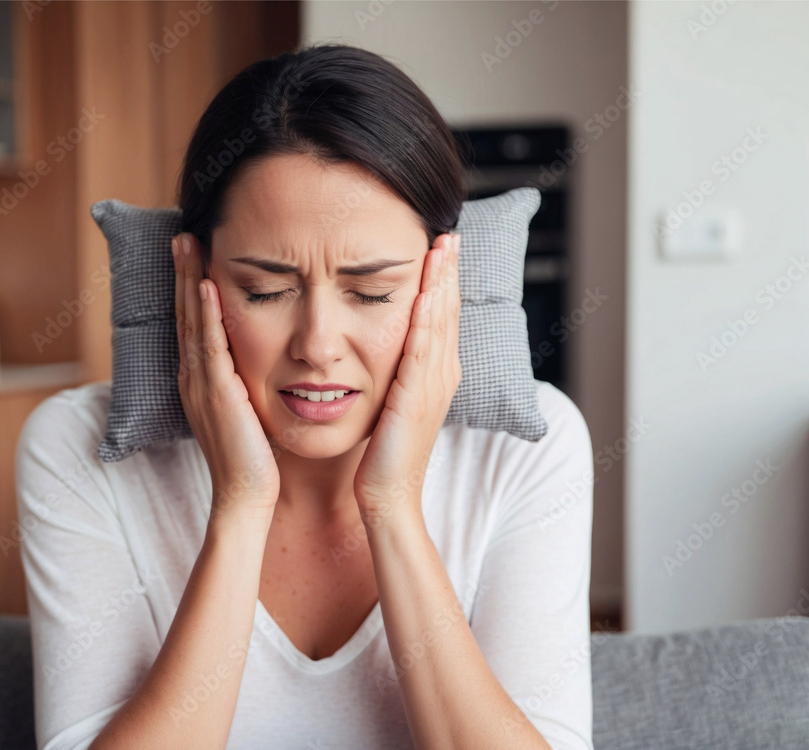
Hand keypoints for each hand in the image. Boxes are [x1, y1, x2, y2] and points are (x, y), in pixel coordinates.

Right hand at [173, 232, 280, 522]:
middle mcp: (194, 377)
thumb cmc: (253, 457)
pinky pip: (209, 346)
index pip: (194, 324)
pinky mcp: (217, 394)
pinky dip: (206, 314)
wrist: (247, 494)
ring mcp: (201, 384)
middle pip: (186, 314)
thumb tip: (256, 361)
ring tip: (188, 243)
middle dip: (184, 273)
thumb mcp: (245, 410)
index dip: (191, 288)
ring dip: (189, 281)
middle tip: (183, 235)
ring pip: (192, 322)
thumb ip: (242, 383)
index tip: (194, 255)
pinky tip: (206, 286)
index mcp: (201, 380)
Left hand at [353, 232, 461, 519]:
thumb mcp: (394, 402)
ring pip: (441, 323)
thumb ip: (397, 373)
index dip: (444, 281)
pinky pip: (423, 350)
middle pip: (449, 311)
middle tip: (449, 234)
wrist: (387, 493)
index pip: (443, 316)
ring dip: (442, 284)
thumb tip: (388, 349)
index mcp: (437, 374)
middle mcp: (442, 375)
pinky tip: (426, 293)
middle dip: (449, 271)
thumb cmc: (385, 452)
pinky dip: (427, 319)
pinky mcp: (417, 397)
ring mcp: (433, 386)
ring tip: (442, 248)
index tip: (441, 247)